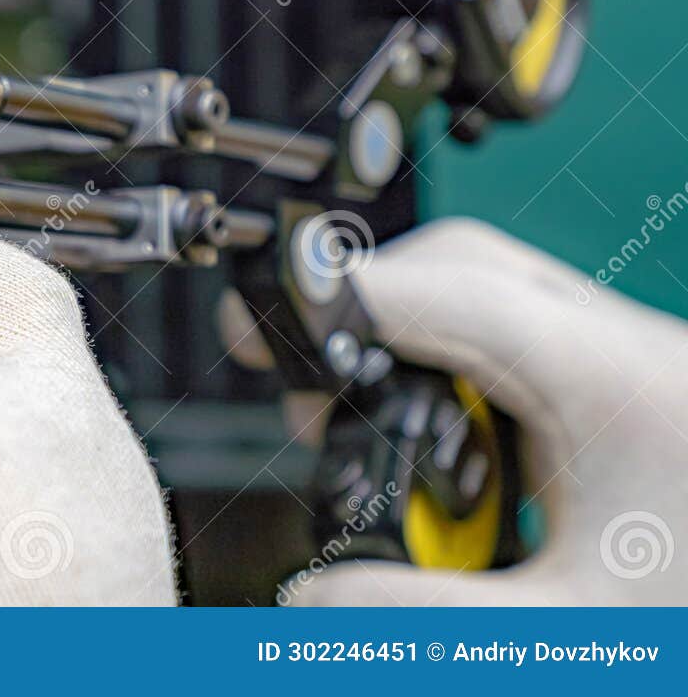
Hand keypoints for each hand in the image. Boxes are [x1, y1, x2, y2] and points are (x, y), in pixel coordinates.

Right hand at [280, 219, 687, 604]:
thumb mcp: (569, 637)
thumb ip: (425, 622)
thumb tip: (314, 602)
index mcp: (619, 386)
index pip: (451, 292)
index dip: (345, 298)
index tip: (271, 326)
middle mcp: (628, 349)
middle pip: (468, 268)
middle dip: (371, 312)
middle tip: (308, 381)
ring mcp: (633, 362)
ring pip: (495, 295)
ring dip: (417, 341)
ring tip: (370, 423)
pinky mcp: (631, 389)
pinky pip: (525, 342)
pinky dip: (462, 375)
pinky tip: (448, 447)